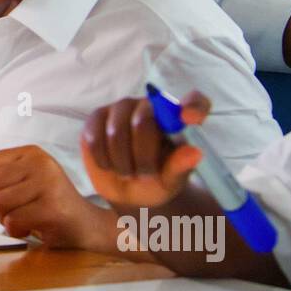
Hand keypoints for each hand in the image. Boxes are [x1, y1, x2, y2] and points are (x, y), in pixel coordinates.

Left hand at [0, 146, 105, 247]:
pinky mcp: (52, 208)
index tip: (7, 195)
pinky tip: (32, 228)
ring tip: (25, 219)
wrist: (86, 228)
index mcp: (31, 153)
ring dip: (5, 219)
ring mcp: (48, 184)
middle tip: (16, 211)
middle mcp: (41, 163)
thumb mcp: (17, 188)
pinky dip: (16, 230)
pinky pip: (12, 220)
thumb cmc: (49, 207)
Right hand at [80, 92, 210, 207]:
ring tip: (127, 173)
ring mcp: (120, 108)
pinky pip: (95, 139)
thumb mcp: (171, 180)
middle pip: (143, 122)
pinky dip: (103, 160)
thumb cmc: (156, 180)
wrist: (127, 189)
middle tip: (144, 176)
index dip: (193, 106)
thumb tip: (194, 153)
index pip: (195, 101)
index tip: (189, 119)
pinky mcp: (96, 118)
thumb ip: (180, 166)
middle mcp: (150, 105)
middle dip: (142, 157)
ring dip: (122, 163)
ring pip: (116, 133)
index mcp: (177, 118)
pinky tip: (109, 166)